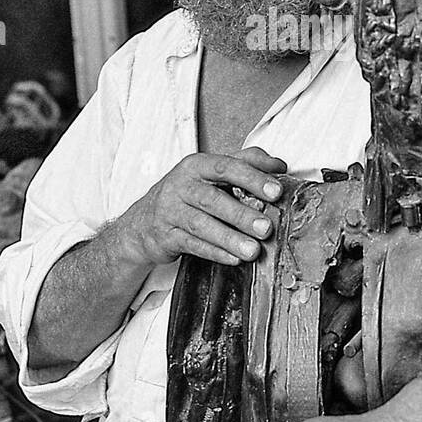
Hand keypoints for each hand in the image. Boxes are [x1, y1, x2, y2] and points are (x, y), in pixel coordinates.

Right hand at [124, 146, 286, 266]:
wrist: (143, 221)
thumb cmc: (186, 194)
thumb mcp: (211, 173)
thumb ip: (245, 163)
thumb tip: (279, 165)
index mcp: (197, 165)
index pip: (227, 166)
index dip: (253, 178)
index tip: (276, 191)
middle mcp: (181, 185)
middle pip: (212, 199)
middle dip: (241, 214)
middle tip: (266, 227)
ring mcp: (170, 211)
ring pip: (201, 225)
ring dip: (229, 238)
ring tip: (253, 250)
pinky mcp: (165, 236)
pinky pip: (192, 245)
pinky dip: (214, 252)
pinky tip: (233, 258)